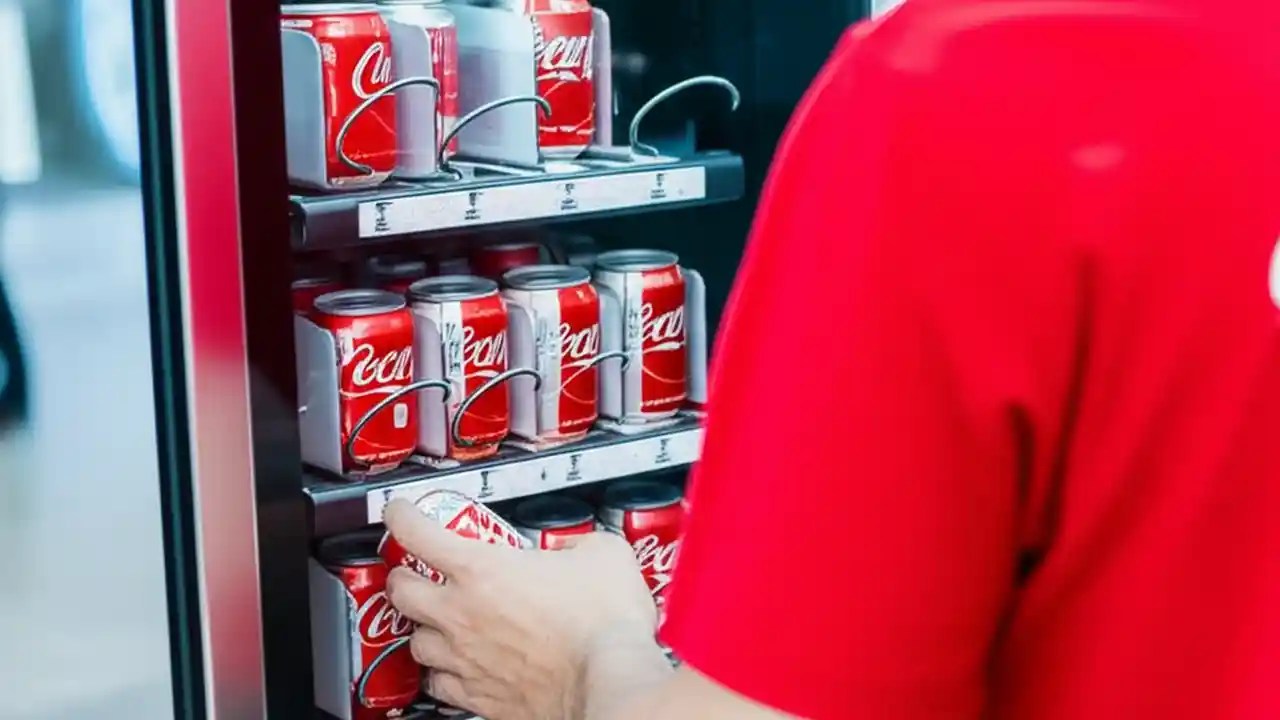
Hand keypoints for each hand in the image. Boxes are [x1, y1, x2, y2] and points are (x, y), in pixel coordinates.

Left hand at [383, 498, 658, 719]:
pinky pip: (437, 684)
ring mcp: (465, 658)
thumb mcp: (603, 553)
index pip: (417, 533)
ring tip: (438, 621)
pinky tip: (455, 666)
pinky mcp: (477, 696)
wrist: (610, 682)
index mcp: (482, 569)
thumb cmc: (604, 623)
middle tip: (415, 570)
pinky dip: (440, 672)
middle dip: (403, 575)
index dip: (401, 516)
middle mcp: (461, 614)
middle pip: (400, 590)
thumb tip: (570, 550)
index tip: (401, 513)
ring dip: (422, 627)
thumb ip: (575, 544)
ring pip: (415, 641)